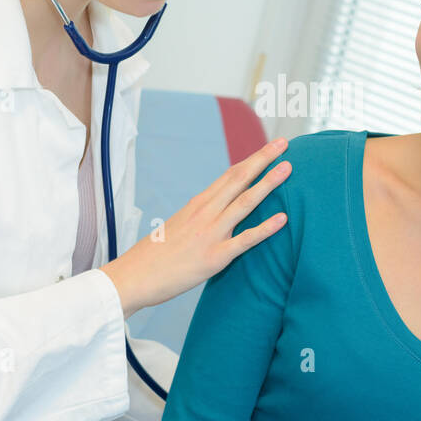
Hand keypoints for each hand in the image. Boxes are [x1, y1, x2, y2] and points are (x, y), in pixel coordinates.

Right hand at [100, 138, 291, 316]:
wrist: (132, 276)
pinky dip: (265, 229)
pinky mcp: (213, 257)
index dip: (253, 160)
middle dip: (264, 159)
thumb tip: (220, 211)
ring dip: (268, 183)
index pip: (230, 175)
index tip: (271, 148)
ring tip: (288, 168)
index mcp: (198, 204)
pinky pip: (244, 241)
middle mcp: (205, 213)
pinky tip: (283, 219)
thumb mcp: (179, 226)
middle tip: (284, 144)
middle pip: (239, 179)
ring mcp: (210, 234)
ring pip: (245, 203)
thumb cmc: (156, 255)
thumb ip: (201, 216)